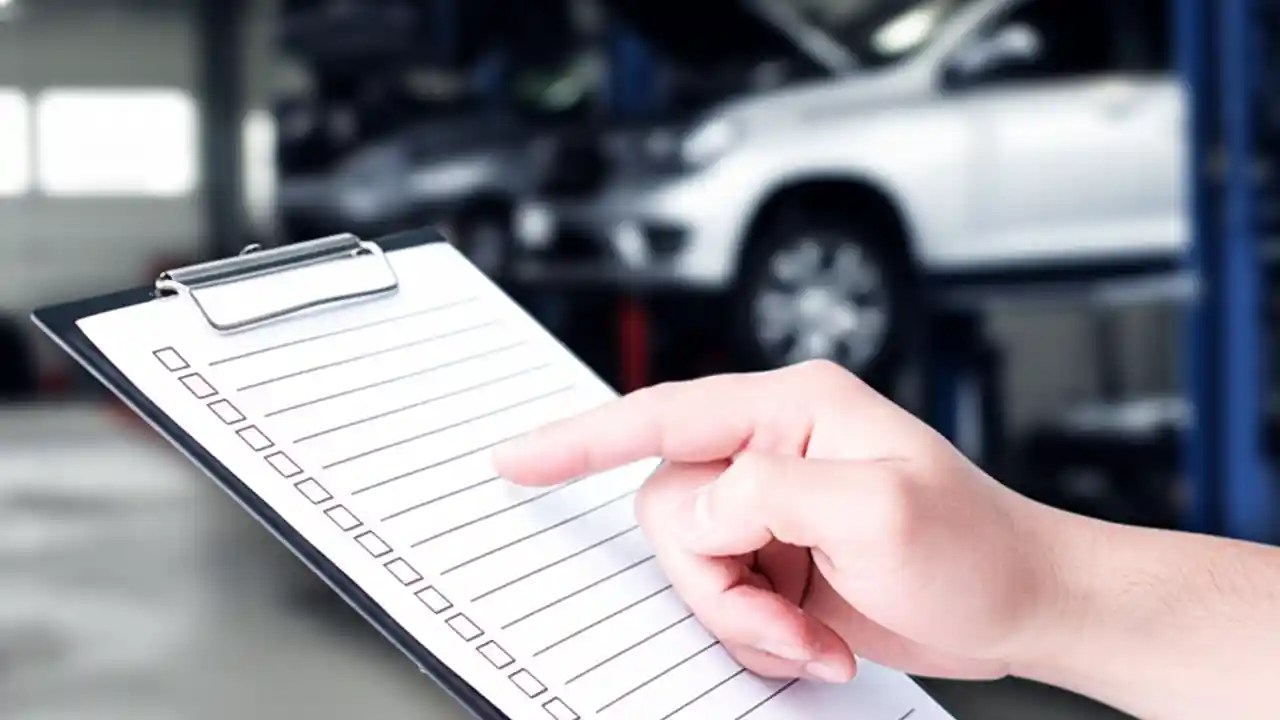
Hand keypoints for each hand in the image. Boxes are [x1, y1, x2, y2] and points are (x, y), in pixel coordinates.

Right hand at [494, 361, 1063, 684]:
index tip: (516, 461)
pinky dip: (760, 633)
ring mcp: (774, 505)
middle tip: (783, 617)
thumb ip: (768, 492)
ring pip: (692, 562)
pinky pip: (723, 596)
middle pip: (672, 510)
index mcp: (793, 409)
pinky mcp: (779, 554)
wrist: (1019, 604)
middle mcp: (774, 449)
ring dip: (744, 617)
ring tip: (813, 635)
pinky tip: (818, 639)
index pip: (662, 416)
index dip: (578, 440)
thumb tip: (700, 507)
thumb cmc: (975, 548)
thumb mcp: (878, 508)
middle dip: (717, 583)